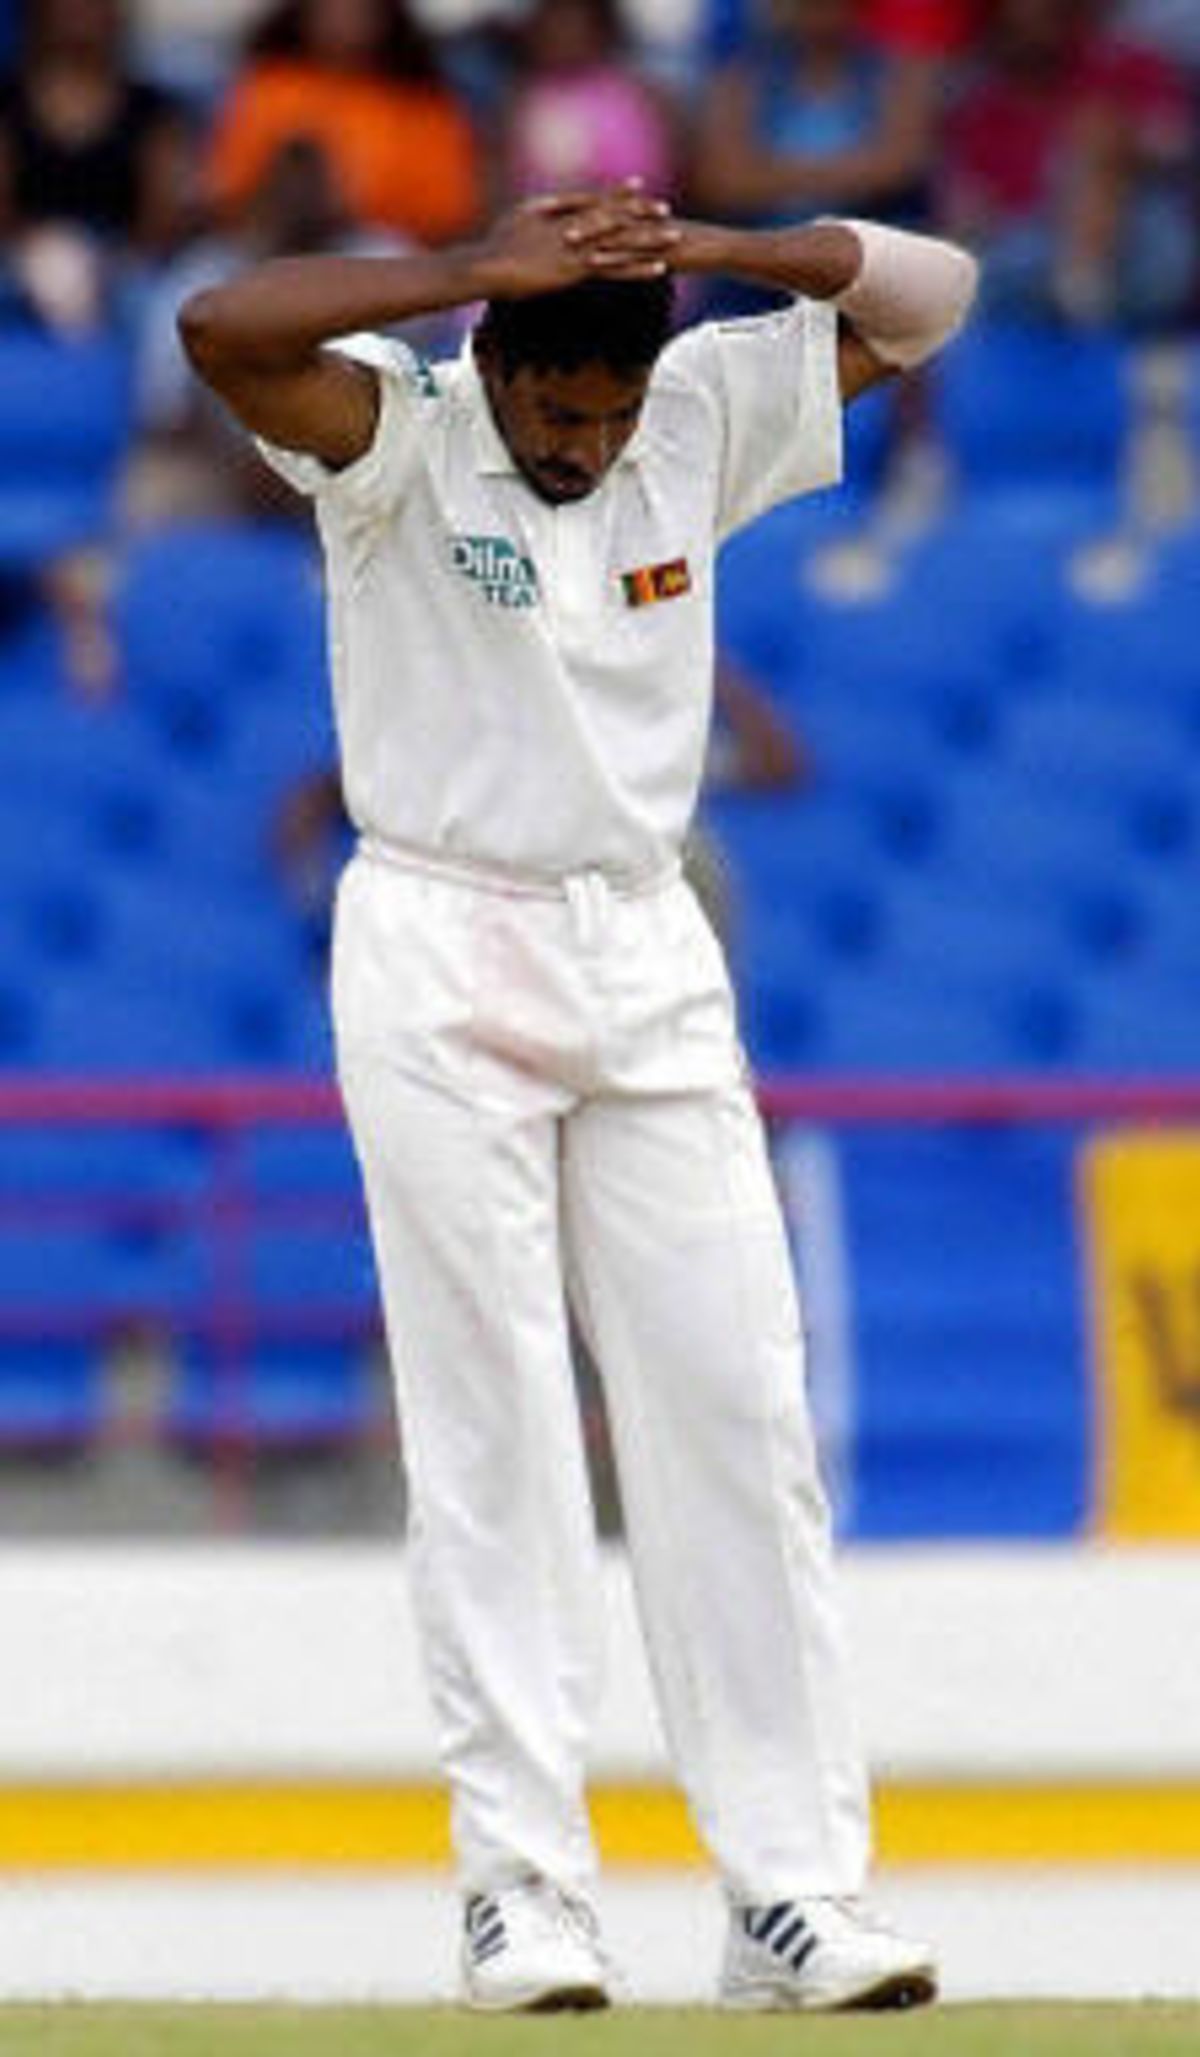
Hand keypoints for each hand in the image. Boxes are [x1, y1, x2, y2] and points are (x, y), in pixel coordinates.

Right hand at [472, 182, 681, 297]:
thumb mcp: (515, 224)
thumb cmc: (493, 250)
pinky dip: (639, 268)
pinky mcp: (578, 270)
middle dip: (640, 211)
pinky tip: (660, 269)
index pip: (593, 199)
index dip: (616, 193)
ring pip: (621, 239)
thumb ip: (534, 216)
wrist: (486, 266)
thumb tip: (541, 211)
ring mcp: (578, 246)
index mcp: (559, 212)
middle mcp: (572, 225)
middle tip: (666, 207)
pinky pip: (616, 269)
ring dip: (649, 238)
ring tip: (675, 236)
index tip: (638, 186)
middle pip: (614, 215)